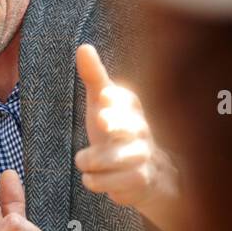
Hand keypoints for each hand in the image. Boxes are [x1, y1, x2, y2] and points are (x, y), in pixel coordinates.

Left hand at [74, 44, 183, 230]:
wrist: (149, 172)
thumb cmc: (118, 131)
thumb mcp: (102, 104)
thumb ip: (94, 78)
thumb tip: (83, 47)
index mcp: (131, 109)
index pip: (127, 101)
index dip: (115, 99)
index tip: (103, 97)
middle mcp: (141, 131)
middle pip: (130, 127)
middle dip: (116, 124)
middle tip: (101, 121)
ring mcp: (143, 157)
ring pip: (115, 159)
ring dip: (91, 161)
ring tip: (82, 160)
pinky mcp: (140, 181)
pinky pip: (114, 183)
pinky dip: (97, 181)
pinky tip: (92, 178)